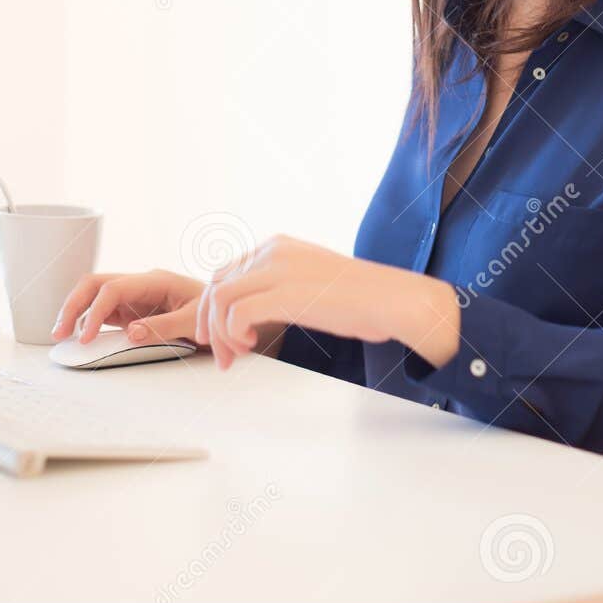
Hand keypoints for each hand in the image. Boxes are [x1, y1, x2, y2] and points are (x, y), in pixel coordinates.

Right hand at [52, 269, 205, 346]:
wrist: (224, 312)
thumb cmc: (213, 312)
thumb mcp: (195, 321)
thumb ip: (164, 327)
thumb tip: (131, 333)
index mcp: (155, 280)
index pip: (113, 288)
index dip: (95, 311)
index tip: (85, 337)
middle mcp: (140, 285)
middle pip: (95, 284)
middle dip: (74, 304)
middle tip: (59, 332)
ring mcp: (134, 297)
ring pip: (94, 296)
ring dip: (76, 311)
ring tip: (60, 334)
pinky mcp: (132, 311)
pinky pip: (103, 311)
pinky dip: (87, 321)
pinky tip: (77, 335)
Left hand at [198, 234, 459, 370]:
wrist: (393, 300)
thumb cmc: (359, 299)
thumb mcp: (309, 281)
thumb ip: (279, 286)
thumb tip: (252, 312)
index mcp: (276, 246)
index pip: (224, 273)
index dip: (214, 308)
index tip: (221, 338)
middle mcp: (271, 251)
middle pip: (214, 286)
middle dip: (209, 324)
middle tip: (221, 356)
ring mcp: (277, 270)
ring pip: (219, 300)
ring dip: (220, 334)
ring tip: (237, 356)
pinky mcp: (285, 293)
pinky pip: (235, 314)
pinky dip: (233, 334)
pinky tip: (250, 346)